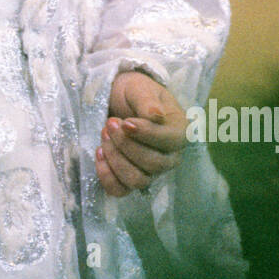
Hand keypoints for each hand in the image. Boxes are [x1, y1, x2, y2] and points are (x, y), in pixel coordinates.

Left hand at [95, 70, 186, 197]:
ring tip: (104, 134)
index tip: (125, 122)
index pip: (169, 142)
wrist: (121, 99)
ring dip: (115, 159)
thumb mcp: (140, 88)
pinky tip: (99, 152)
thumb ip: (147, 101)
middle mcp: (170, 156)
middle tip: (110, 123)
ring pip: (137, 180)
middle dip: (126, 145)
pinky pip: (120, 190)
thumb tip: (156, 115)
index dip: (146, 134)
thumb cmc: (136, 93)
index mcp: (179, 132)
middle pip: (153, 164)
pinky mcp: (130, 178)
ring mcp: (151, 171)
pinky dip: (106, 175)